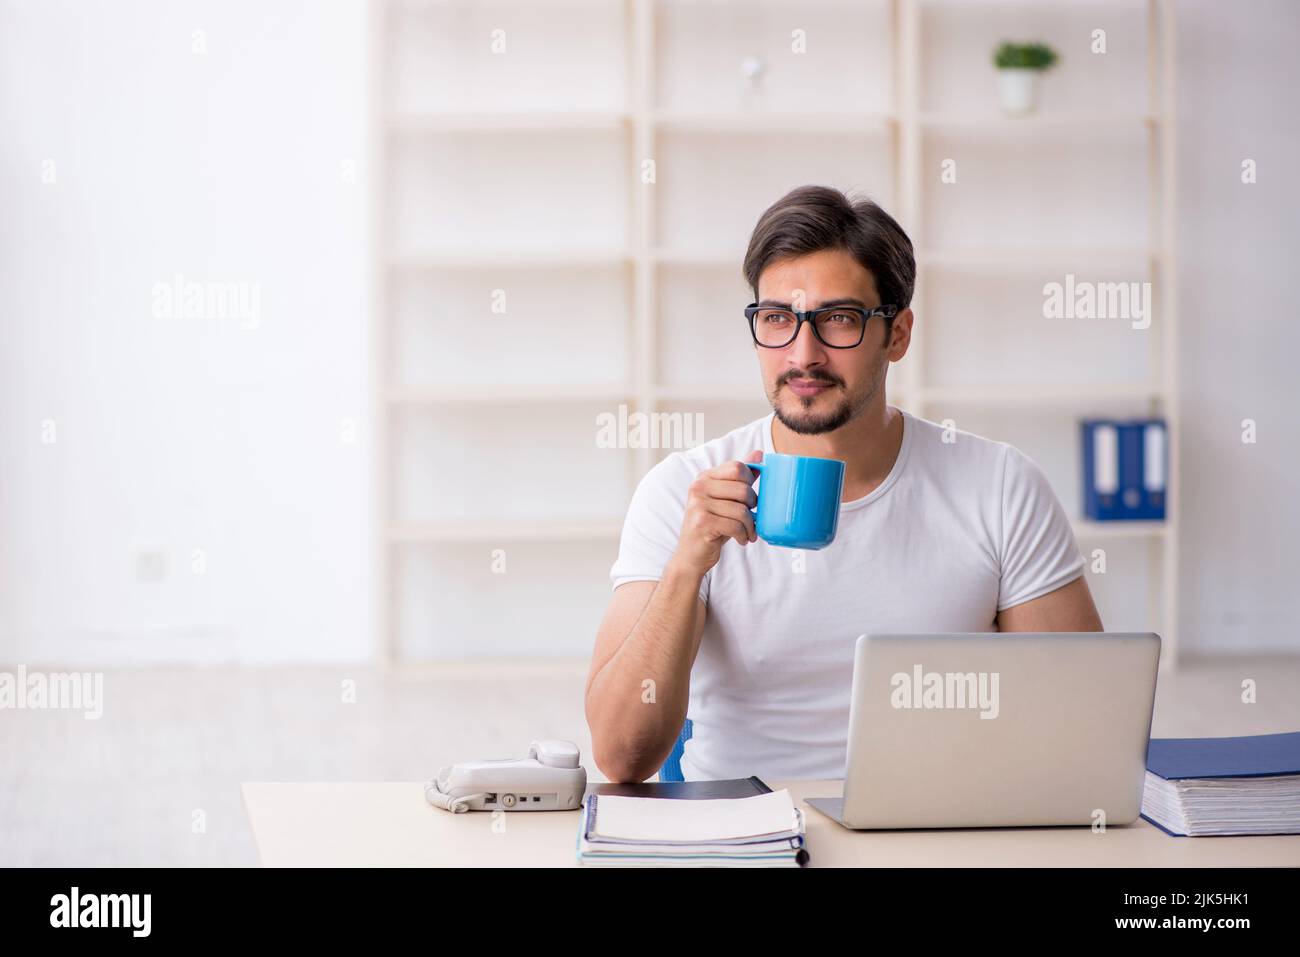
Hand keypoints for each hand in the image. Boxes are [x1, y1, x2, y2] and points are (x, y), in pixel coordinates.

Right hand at [669, 450, 762, 577]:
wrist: (692, 555)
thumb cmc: (713, 525)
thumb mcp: (726, 499)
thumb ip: (740, 477)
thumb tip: (759, 454)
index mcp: (705, 477)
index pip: (737, 467)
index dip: (749, 482)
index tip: (748, 498)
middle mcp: (698, 487)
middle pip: (742, 488)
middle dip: (752, 506)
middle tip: (751, 518)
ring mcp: (698, 504)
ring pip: (741, 510)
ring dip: (750, 526)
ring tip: (748, 532)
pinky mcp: (702, 522)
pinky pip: (735, 525)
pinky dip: (743, 535)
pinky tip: (741, 539)